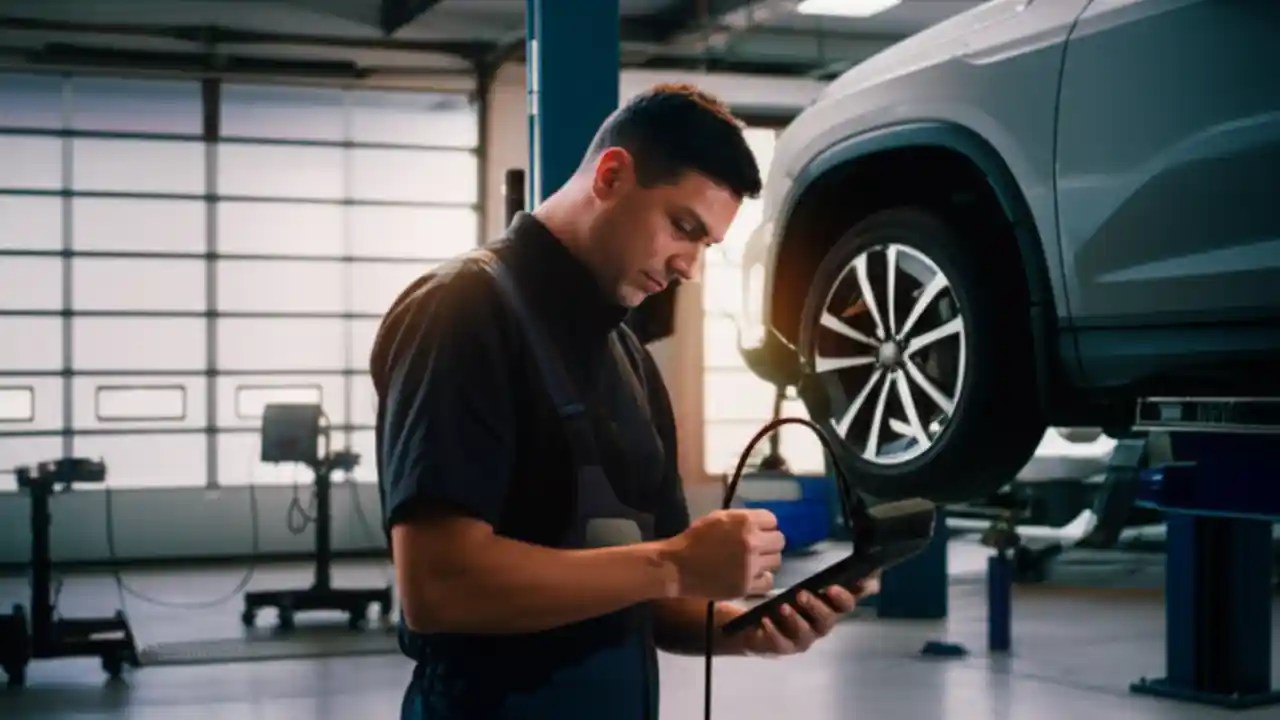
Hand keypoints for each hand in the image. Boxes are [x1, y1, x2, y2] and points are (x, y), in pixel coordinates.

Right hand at [662, 509, 784, 599]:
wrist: (678, 566)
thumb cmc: (695, 539)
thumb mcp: (718, 518)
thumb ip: (742, 520)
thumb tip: (762, 524)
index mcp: (745, 522)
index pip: (773, 520)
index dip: (765, 526)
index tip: (759, 531)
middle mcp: (752, 542)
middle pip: (779, 540)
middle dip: (769, 542)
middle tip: (757, 547)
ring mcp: (751, 565)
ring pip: (776, 561)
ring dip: (766, 560)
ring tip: (753, 562)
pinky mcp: (747, 585)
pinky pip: (769, 581)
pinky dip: (762, 578)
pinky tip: (752, 576)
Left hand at [734, 575, 880, 656]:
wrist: (760, 624)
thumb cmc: (792, 603)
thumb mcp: (810, 588)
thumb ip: (834, 579)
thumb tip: (867, 571)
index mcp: (831, 609)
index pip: (848, 603)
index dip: (855, 594)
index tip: (852, 582)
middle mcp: (821, 626)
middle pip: (827, 619)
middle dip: (817, 606)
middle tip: (802, 594)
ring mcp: (804, 639)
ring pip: (804, 632)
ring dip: (794, 618)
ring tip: (782, 606)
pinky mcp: (784, 647)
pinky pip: (781, 643)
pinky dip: (774, 632)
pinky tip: (766, 620)